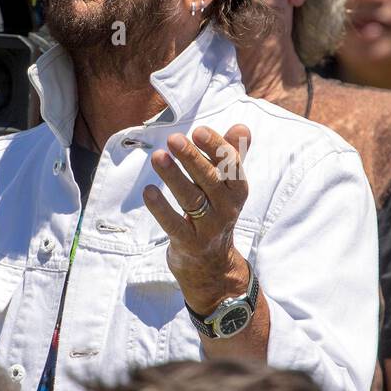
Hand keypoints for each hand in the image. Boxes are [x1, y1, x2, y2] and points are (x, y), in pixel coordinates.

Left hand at [143, 124, 251, 312]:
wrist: (213, 265)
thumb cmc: (216, 212)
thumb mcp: (228, 187)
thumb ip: (233, 156)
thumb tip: (241, 126)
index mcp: (237, 190)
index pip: (231, 165)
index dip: (216, 147)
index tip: (199, 131)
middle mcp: (227, 208)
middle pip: (210, 179)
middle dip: (192, 158)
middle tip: (174, 139)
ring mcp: (208, 227)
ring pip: (191, 199)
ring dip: (174, 177)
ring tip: (158, 157)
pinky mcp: (189, 243)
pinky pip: (174, 223)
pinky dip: (161, 208)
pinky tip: (148, 191)